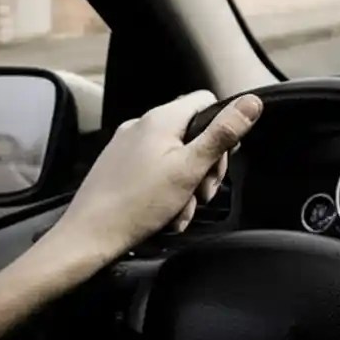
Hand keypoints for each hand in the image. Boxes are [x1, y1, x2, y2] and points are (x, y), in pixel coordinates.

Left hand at [50, 90, 262, 261]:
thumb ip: (222, 134)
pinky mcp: (119, 167)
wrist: (88, 237)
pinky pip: (155, 171)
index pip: (206, 102)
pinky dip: (166, 191)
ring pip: (175, 157)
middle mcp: (141, 126)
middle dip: (205, 165)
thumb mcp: (190, 168)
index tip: (221, 158)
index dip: (222, 129)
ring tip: (180, 209)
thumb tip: (251, 102)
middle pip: (193, 133)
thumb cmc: (136, 205)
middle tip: (202, 191)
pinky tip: (165, 214)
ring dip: (187, 185)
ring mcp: (127, 146)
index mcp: (161, 119)